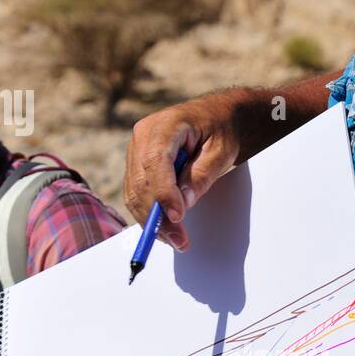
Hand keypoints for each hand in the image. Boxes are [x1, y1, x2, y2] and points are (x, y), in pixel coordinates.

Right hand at [124, 96, 240, 250]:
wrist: (215, 115)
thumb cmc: (221, 129)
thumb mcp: (221, 151)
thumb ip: (201, 176)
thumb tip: (183, 204)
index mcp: (164, 125)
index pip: (155, 163)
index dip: (163, 194)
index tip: (178, 218)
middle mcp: (142, 136)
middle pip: (140, 182)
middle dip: (157, 216)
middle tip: (179, 240)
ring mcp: (136, 149)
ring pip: (134, 192)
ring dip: (150, 220)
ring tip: (174, 239)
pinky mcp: (136, 163)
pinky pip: (135, 193)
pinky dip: (148, 212)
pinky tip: (165, 227)